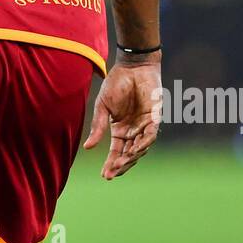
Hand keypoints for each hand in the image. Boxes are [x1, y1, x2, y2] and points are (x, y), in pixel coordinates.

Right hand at [82, 54, 161, 178]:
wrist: (132, 67)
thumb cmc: (116, 84)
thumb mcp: (102, 107)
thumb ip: (98, 127)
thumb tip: (88, 148)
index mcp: (120, 130)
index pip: (116, 152)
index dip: (111, 164)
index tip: (104, 176)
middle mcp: (133, 131)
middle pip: (129, 154)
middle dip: (121, 165)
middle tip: (111, 174)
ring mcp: (145, 125)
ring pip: (140, 148)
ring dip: (131, 157)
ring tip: (120, 163)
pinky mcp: (155, 117)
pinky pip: (151, 134)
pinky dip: (144, 143)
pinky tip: (135, 149)